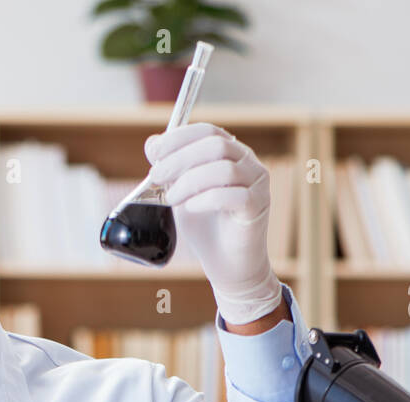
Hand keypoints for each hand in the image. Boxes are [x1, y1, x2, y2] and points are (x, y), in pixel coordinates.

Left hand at [144, 122, 282, 324]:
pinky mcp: (258, 207)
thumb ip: (171, 170)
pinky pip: (233, 195)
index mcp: (231, 154)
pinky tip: (191, 208)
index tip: (154, 152)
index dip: (179, 138)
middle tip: (156, 176)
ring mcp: (257, 184)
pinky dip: (206, 199)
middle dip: (179, 159)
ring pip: (224, 168)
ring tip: (172, 199)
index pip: (207, 131)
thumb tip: (151, 144)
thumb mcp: (181, 193)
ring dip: (190, 181)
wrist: (226, 264)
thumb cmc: (206, 227)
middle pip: (215, 145)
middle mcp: (248, 163)